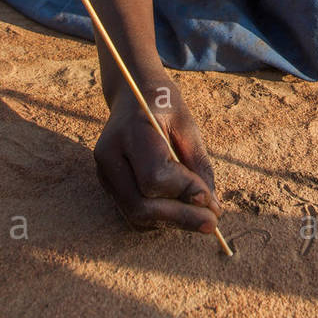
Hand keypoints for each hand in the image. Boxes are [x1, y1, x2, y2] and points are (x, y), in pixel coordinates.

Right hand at [94, 79, 221, 234]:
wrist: (132, 94)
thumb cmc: (163, 106)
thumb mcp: (187, 125)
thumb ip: (198, 164)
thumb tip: (211, 206)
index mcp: (131, 132)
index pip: (154, 176)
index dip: (184, 192)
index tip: (210, 200)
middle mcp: (110, 156)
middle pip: (141, 204)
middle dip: (180, 218)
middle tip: (212, 222)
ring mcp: (104, 173)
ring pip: (136, 215)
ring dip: (172, 222)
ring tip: (201, 218)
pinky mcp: (108, 184)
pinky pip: (133, 213)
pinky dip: (160, 219)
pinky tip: (181, 212)